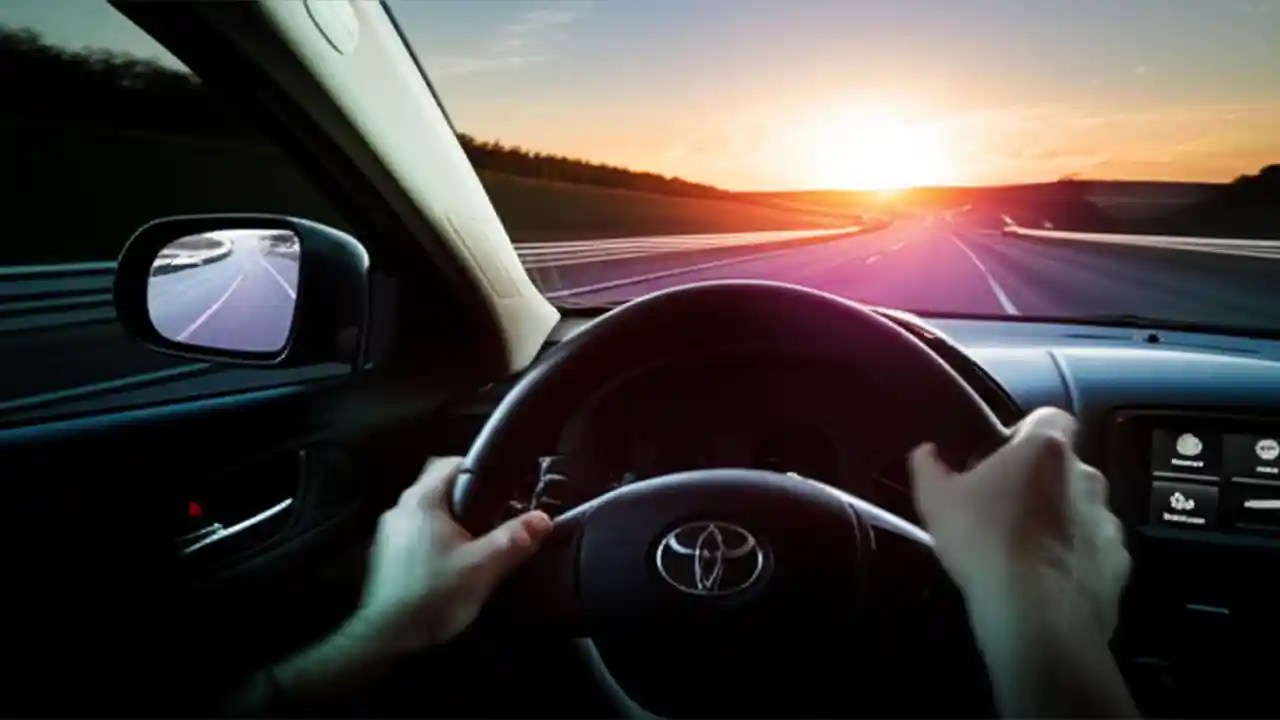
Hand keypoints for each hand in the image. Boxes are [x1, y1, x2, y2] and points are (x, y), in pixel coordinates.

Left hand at [267, 456, 551, 704]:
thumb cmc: (432, 595)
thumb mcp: (482, 568)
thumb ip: (514, 540)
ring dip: (451, 519)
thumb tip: (544, 518)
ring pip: (427, 511)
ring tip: (478, 539)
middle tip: (496, 513)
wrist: (386, 637)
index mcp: (421, 500)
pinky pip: (417, 532)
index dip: (480, 468)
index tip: (504, 485)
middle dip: (467, 496)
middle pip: (439, 486)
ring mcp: (388, 532)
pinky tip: (452, 561)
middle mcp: (400, 508)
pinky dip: (436, 538)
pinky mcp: (385, 555)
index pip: (451, 462)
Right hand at [909, 406, 1129, 636]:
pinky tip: (1049, 577)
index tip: (1004, 456)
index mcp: (1045, 449)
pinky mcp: (1119, 561)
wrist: (1034, 614)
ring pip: (1083, 507)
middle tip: (1007, 507)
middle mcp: (1086, 476)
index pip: (1050, 417)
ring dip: (1061, 518)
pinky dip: (1077, 556)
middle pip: (1064, 466)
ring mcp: (1108, 520)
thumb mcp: (936, 501)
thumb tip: (926, 451)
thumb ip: (928, 467)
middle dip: (1041, 480)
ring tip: (1027, 549)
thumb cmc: (983, 541)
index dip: (1027, 432)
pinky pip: (1095, 548)